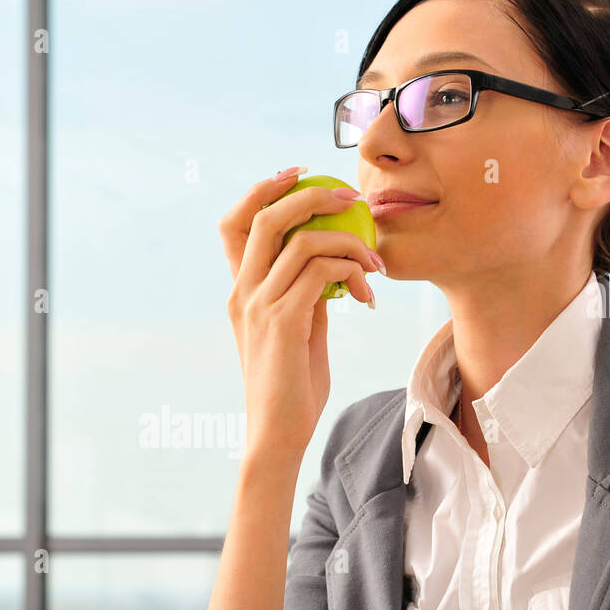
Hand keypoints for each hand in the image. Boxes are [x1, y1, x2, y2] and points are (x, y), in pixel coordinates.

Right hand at [219, 170, 380, 463]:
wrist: (277, 434)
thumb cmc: (291, 388)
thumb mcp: (298, 331)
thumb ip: (306, 295)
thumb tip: (333, 267)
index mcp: (240, 291)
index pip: (234, 222)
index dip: (263, 190)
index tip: (300, 176)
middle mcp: (243, 292)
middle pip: (266, 216)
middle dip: (311, 195)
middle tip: (351, 197)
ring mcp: (259, 305)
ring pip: (302, 241)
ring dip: (349, 242)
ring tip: (375, 262)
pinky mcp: (283, 321)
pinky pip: (321, 272)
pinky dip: (352, 272)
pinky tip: (368, 293)